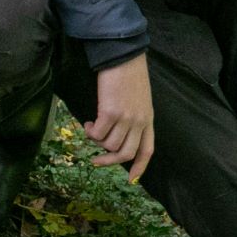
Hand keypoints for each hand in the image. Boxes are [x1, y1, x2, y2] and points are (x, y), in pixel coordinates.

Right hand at [85, 54, 154, 180]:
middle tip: (96, 160)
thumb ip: (134, 117)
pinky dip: (90, 132)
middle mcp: (139, 122)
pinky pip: (97, 134)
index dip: (140, 167)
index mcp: (148, 119)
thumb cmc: (129, 75)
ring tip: (91, 128)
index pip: (147, 150)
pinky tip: (88, 123)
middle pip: (125, 153)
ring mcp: (125, 118)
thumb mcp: (139, 99)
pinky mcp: (110, 113)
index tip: (132, 179)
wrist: (122, 57)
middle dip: (109, 161)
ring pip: (109, 145)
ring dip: (97, 140)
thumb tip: (118, 135)